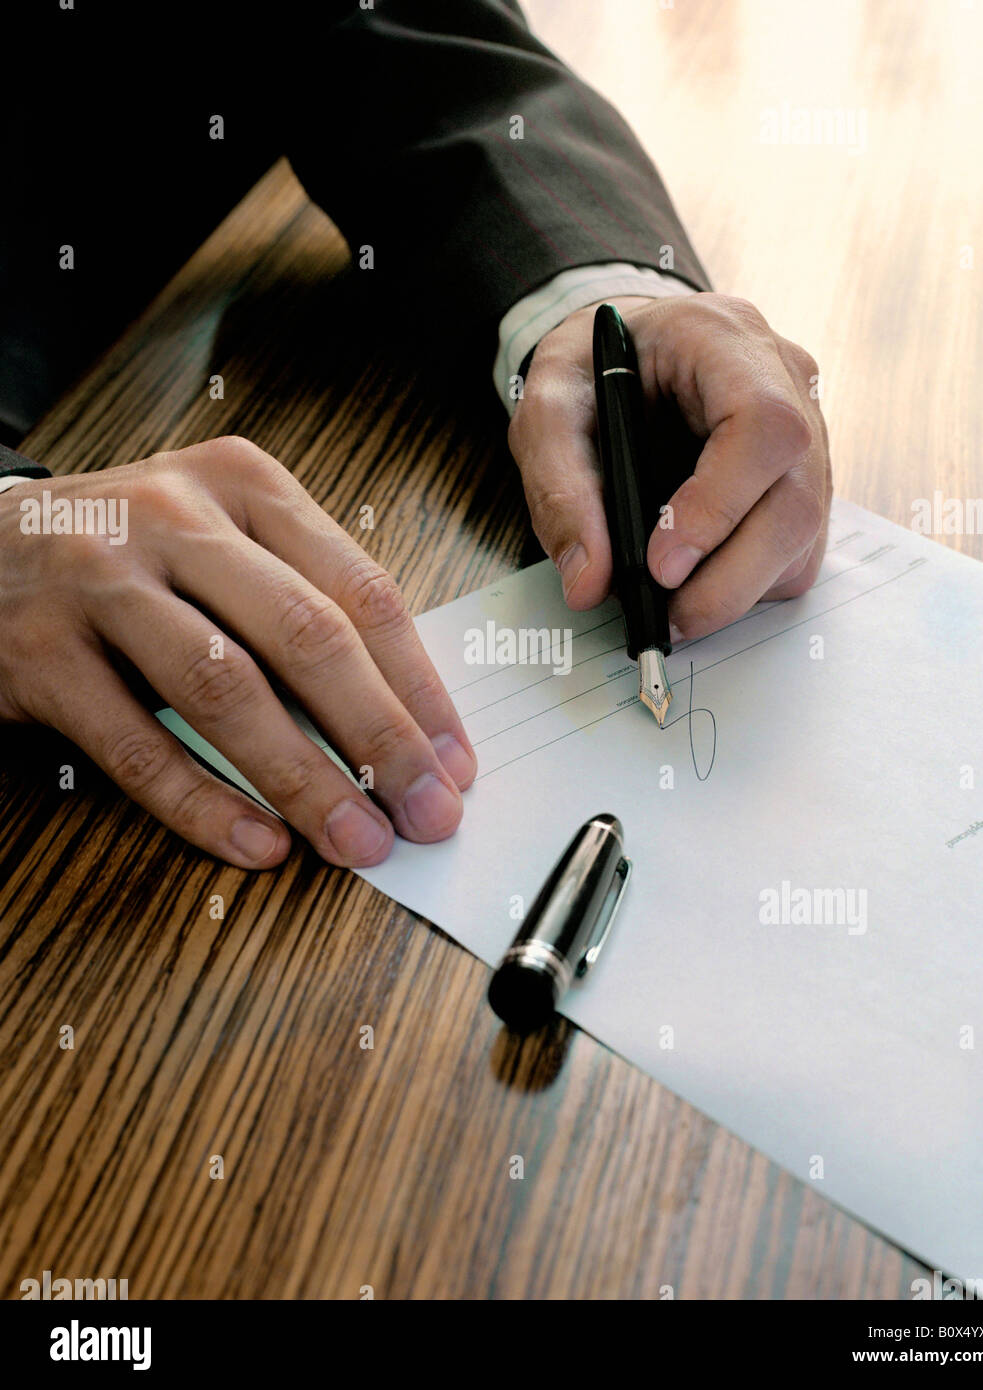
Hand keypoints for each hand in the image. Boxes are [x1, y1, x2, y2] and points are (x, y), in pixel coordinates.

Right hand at [0, 437, 475, 868]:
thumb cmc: (129, 554)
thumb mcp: (223, 541)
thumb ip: (302, 601)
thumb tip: (403, 718)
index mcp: (245, 486)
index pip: (361, 591)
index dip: (419, 686)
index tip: (456, 761)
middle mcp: (178, 517)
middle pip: (307, 636)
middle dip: (382, 738)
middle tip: (427, 813)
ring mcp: (103, 579)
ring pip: (225, 689)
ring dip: (304, 779)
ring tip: (356, 842)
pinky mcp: (41, 651)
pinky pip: (136, 744)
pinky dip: (203, 803)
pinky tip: (258, 843)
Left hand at [508, 293, 831, 638]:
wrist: (626, 353)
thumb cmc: (593, 371)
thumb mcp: (549, 408)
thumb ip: (560, 488)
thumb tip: (589, 581)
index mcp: (727, 340)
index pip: (762, 425)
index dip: (719, 505)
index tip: (662, 564)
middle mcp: (787, 384)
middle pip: (795, 499)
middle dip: (730, 578)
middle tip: (665, 619)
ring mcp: (809, 435)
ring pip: (802, 535)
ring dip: (738, 590)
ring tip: (670, 607)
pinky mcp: (805, 483)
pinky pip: (797, 550)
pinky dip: (747, 584)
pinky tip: (696, 581)